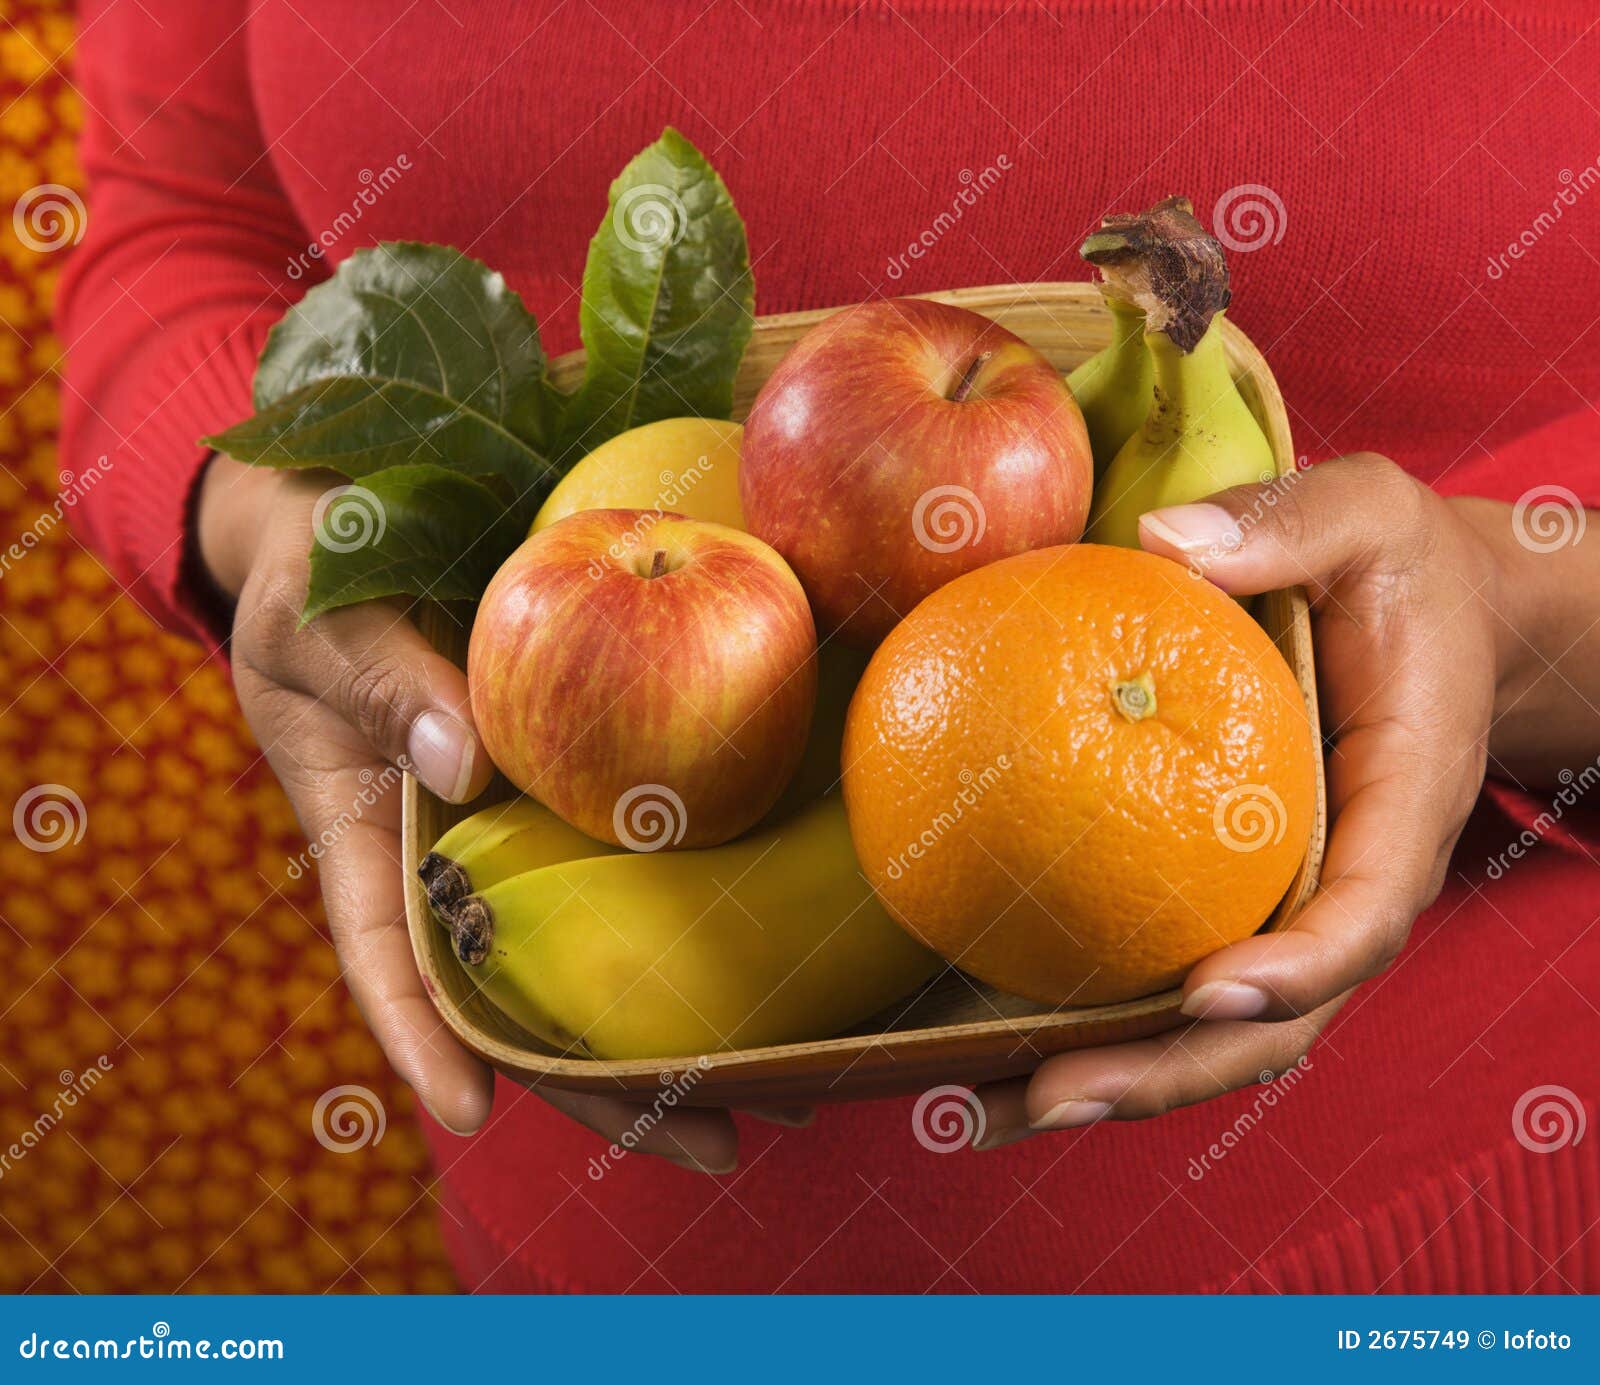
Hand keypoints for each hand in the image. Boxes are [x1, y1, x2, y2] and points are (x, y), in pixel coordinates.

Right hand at [199, 459, 797, 1169]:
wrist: (357, 510)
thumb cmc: (308, 573)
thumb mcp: (319, 619)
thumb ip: (383, 683)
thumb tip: (466, 766)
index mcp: (371, 834)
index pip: (386, 956)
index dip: (420, 1039)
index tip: (467, 1114)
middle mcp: (464, 847)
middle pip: (531, 988)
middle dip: (612, 1082)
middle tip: (721, 1140)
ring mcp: (534, 812)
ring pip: (606, 935)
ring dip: (690, 1014)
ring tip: (793, 1080)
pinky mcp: (596, 762)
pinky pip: (651, 834)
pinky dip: (710, 886)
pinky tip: (796, 933)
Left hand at [972, 454, 1511, 1144]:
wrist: (1438, 622)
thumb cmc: (1403, 572)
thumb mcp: (1367, 518)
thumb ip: (1287, 528)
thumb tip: (1165, 540)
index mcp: (1402, 810)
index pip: (1364, 914)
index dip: (1299, 968)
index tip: (1211, 992)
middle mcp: (1346, 887)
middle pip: (1271, 1024)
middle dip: (1164, 1073)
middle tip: (1045, 1098)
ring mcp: (1287, 907)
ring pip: (1211, 1032)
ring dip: (1107, 1079)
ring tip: (983, 1109)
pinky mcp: (1231, 899)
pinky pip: (1165, 970)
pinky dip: (1088, 1015)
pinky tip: (981, 1028)